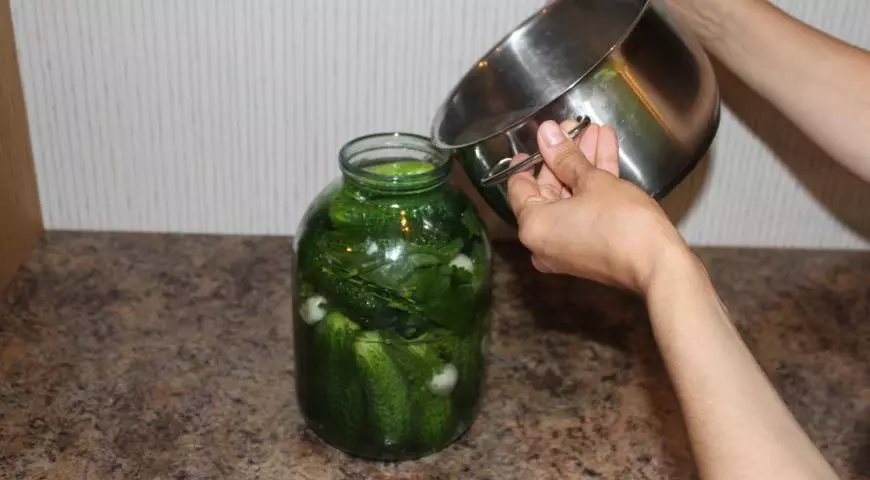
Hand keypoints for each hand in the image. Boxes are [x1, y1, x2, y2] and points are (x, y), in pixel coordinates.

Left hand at [507, 120, 692, 293]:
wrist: (658, 263)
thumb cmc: (621, 223)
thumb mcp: (592, 181)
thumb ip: (566, 156)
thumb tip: (547, 133)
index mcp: (533, 227)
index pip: (519, 186)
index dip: (532, 157)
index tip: (542, 138)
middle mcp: (544, 241)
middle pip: (548, 189)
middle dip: (564, 156)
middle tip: (574, 127)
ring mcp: (567, 246)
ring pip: (571, 196)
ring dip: (583, 164)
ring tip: (595, 130)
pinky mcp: (590, 247)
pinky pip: (585, 210)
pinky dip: (594, 184)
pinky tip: (607, 148)